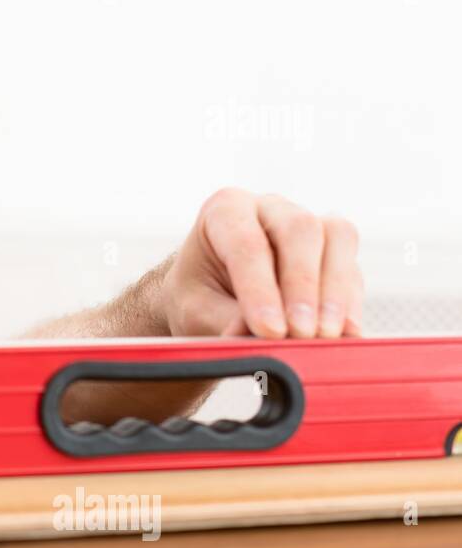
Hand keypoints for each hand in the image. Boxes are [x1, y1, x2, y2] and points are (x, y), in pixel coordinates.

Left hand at [159, 188, 362, 338]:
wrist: (213, 292)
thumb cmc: (199, 295)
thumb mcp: (196, 310)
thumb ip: (227, 320)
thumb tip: (267, 338)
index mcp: (224, 210)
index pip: (246, 244)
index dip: (260, 289)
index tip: (269, 330)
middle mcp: (269, 208)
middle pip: (300, 229)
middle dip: (303, 284)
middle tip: (300, 332)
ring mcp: (307, 223)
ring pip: (337, 237)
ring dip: (335, 290)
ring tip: (326, 334)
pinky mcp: (334, 251)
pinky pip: (352, 267)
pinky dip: (349, 301)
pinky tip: (344, 332)